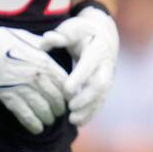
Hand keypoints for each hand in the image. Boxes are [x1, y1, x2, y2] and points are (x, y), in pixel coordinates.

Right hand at [0, 15, 68, 133]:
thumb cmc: (4, 39)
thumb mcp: (30, 39)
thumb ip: (44, 47)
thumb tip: (54, 46)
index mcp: (44, 62)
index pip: (64, 82)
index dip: (68, 93)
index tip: (70, 98)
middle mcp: (37, 77)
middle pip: (55, 98)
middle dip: (60, 108)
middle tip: (60, 113)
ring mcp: (23, 88)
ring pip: (42, 108)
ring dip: (48, 117)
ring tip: (49, 121)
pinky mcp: (9, 97)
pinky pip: (25, 115)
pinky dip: (33, 124)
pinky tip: (37, 129)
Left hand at [42, 5, 118, 125]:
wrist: (103, 33)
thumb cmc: (82, 31)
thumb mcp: (72, 29)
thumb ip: (59, 36)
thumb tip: (44, 42)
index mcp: (98, 49)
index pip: (90, 64)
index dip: (80, 77)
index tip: (66, 90)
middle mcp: (106, 64)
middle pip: (101, 83)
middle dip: (86, 98)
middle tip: (70, 107)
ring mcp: (108, 75)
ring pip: (102, 96)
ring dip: (89, 110)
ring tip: (73, 120)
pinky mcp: (106, 84)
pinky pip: (101, 100)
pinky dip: (91, 112)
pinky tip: (79, 122)